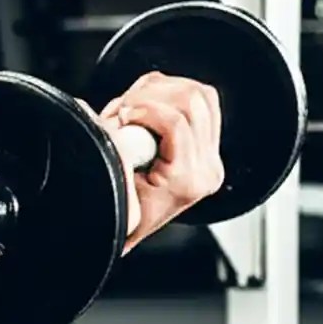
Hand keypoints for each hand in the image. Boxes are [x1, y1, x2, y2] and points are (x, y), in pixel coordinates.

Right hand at [84, 71, 224, 252]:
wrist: (126, 229)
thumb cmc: (116, 213)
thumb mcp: (111, 182)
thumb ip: (116, 151)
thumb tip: (114, 123)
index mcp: (185, 181)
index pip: (175, 122)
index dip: (141, 110)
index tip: (119, 117)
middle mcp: (205, 170)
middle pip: (192, 99)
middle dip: (150, 96)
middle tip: (124, 112)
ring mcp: (211, 158)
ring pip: (199, 94)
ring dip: (160, 93)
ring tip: (134, 110)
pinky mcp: (209, 146)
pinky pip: (203, 100)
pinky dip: (171, 94)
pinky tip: (147, 110)